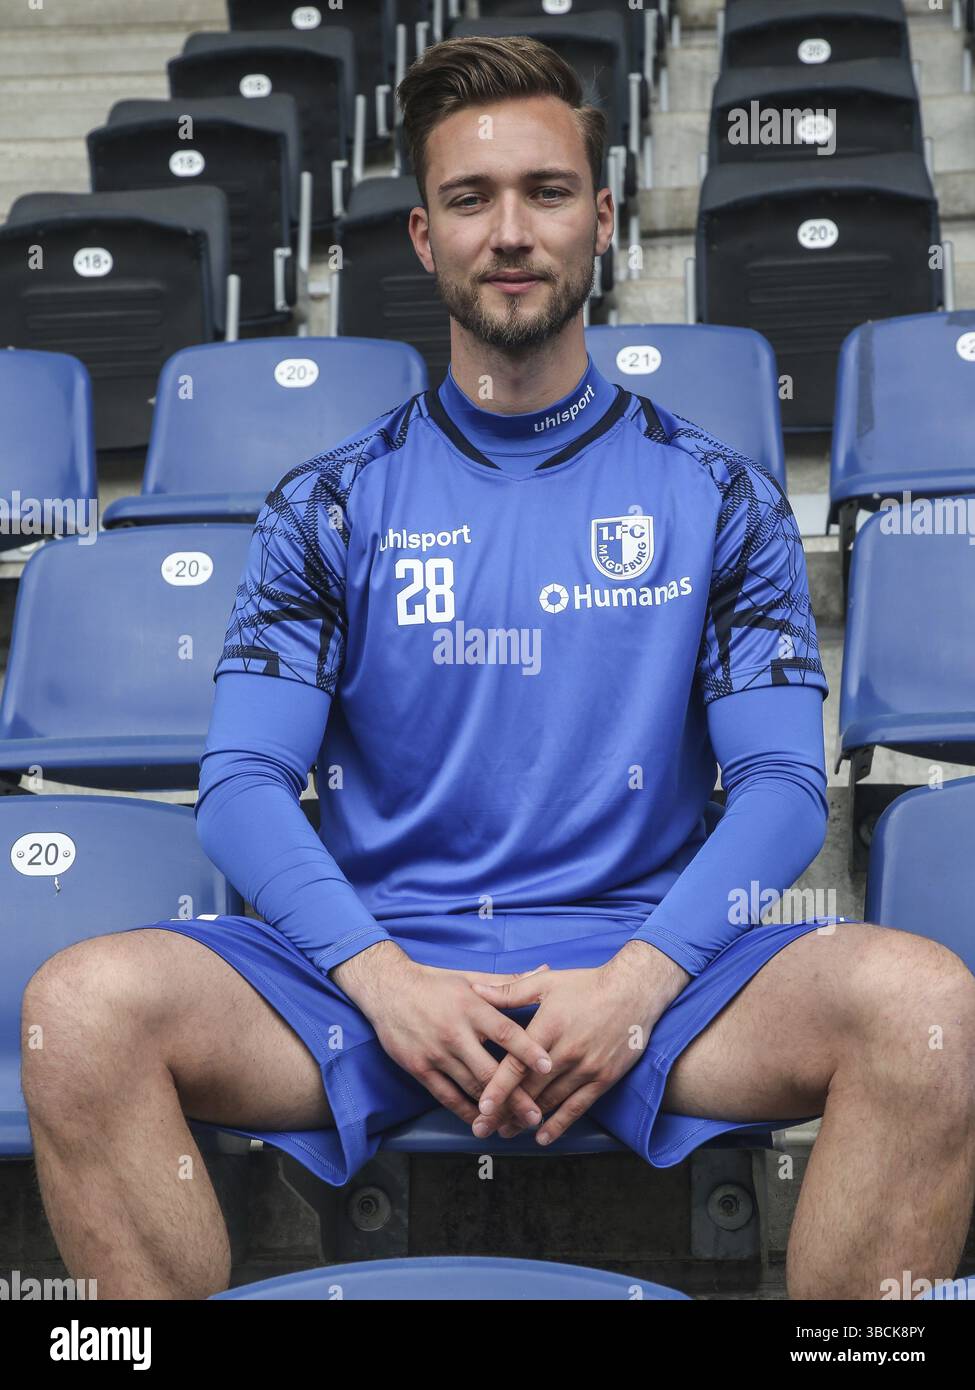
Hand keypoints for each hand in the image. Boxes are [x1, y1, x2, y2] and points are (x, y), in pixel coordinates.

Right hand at [331, 941, 553, 1128]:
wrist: (387, 989)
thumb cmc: (435, 983)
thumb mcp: (471, 977)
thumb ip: (508, 981)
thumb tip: (543, 968)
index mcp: (472, 1007)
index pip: (505, 1032)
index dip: (528, 1050)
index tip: (548, 1066)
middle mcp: (455, 1032)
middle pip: (490, 1070)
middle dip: (515, 1095)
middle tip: (536, 1115)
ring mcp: (436, 1053)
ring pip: (470, 1088)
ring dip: (493, 1108)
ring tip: (514, 1125)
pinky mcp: (419, 1068)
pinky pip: (446, 1096)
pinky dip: (464, 1111)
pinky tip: (480, 1121)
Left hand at [470, 942, 690, 1144]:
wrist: (634, 991)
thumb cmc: (587, 984)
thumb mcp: (547, 982)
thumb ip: (509, 991)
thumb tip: (477, 992)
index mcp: (549, 1027)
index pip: (518, 1064)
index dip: (498, 1088)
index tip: (482, 1107)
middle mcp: (567, 1051)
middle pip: (530, 1089)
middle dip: (506, 1111)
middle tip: (483, 1127)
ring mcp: (587, 1068)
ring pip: (551, 1101)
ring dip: (526, 1120)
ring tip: (505, 1132)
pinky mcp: (604, 1078)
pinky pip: (578, 1107)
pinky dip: (559, 1124)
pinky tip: (542, 1137)